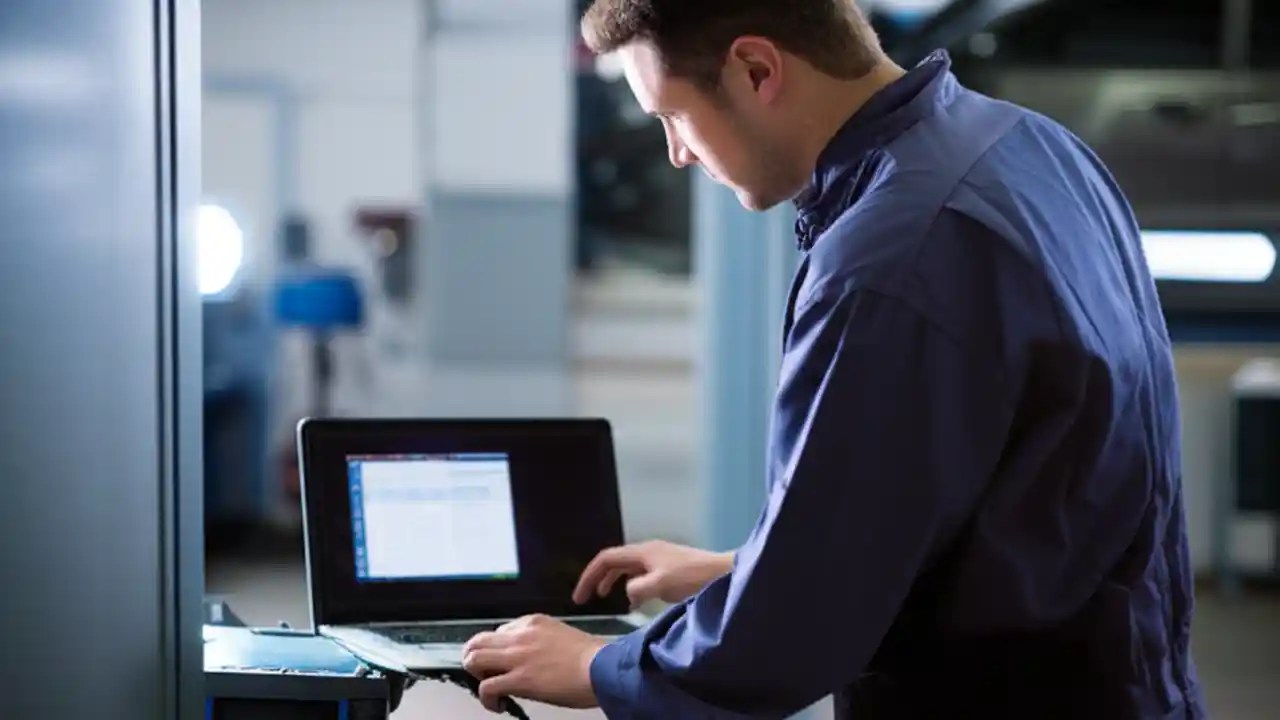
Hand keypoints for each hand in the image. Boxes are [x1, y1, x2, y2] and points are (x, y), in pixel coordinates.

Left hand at [462, 615, 605, 711]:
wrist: (602, 668)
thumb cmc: (590, 657)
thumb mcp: (561, 635)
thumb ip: (539, 641)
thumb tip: (528, 659)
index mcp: (532, 622)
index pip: (499, 632)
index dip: (498, 651)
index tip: (505, 664)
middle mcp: (520, 634)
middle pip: (477, 641)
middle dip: (476, 659)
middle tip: (487, 674)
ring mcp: (517, 656)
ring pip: (473, 659)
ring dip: (476, 675)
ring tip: (490, 688)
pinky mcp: (519, 679)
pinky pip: (486, 687)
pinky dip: (486, 699)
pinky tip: (498, 704)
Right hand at [573, 540, 733, 606]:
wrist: (723, 574)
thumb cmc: (693, 577)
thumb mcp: (660, 585)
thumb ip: (637, 589)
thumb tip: (628, 594)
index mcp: (642, 552)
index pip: (605, 559)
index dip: (589, 576)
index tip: (580, 597)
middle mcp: (648, 551)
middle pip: (614, 561)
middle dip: (598, 579)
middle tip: (587, 599)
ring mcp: (659, 558)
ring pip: (628, 567)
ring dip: (614, 581)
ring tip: (608, 599)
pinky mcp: (669, 567)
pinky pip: (641, 574)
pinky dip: (631, 585)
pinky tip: (635, 602)